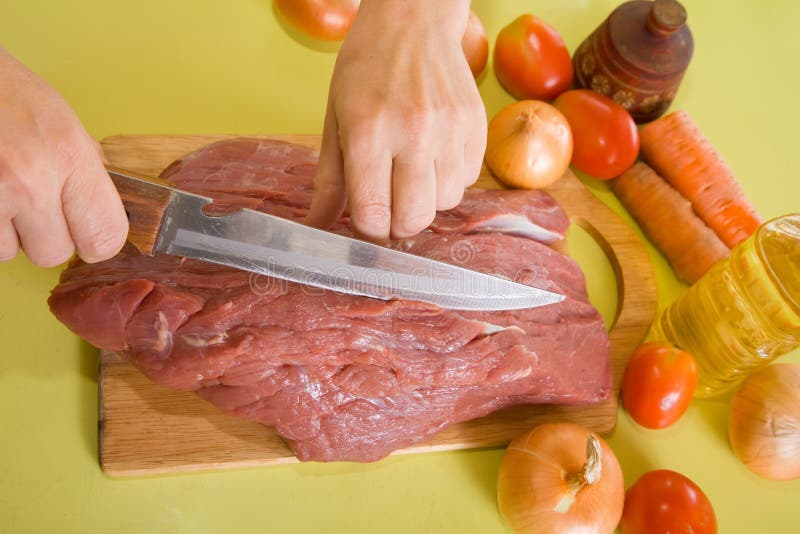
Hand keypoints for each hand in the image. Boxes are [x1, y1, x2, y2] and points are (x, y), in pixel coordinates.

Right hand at [0, 48, 127, 266]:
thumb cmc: (4, 90)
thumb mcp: (60, 119)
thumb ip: (85, 165)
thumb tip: (102, 204)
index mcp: (68, 156)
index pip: (105, 236)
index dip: (97, 240)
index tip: (87, 231)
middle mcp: (30, 182)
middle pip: (54, 254)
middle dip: (45, 236)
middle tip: (33, 204)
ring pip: (10, 253)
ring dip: (7, 232)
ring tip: (2, 191)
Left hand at [305, 0, 485, 240]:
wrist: (412, 22)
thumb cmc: (365, 69)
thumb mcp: (335, 120)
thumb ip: (330, 180)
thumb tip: (317, 227)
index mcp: (369, 133)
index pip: (373, 215)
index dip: (367, 232)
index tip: (365, 224)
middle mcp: (414, 134)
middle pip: (413, 219)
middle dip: (398, 224)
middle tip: (389, 206)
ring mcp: (450, 130)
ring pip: (444, 204)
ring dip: (426, 201)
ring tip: (411, 174)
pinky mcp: (476, 127)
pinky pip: (467, 181)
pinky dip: (449, 181)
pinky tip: (433, 157)